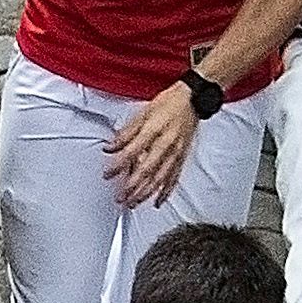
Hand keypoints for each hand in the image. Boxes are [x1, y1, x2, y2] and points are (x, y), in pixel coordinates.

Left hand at [106, 85, 199, 208]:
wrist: (194, 98)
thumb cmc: (169, 104)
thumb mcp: (143, 113)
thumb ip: (126, 133)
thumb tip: (110, 147)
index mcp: (154, 130)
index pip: (132, 151)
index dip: (118, 165)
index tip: (107, 174)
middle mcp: (166, 143)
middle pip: (147, 170)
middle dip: (132, 187)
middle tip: (119, 198)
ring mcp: (176, 152)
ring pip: (160, 178)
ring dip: (145, 194)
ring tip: (133, 204)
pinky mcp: (183, 157)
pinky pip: (174, 178)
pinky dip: (165, 192)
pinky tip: (157, 202)